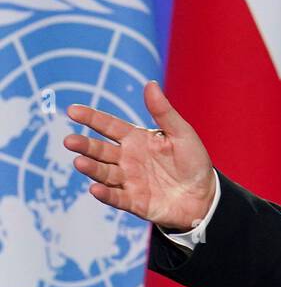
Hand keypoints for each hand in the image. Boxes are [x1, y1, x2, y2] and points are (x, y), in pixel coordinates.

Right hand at [64, 80, 215, 231]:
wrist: (205, 196)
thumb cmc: (193, 161)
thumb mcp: (181, 133)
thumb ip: (163, 112)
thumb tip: (150, 84)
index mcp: (136, 139)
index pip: (109, 126)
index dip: (91, 118)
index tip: (72, 111)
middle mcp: (127, 159)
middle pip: (101, 150)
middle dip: (84, 145)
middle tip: (69, 141)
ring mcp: (129, 181)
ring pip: (104, 173)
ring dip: (92, 168)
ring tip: (80, 162)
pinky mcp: (134, 202)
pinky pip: (117, 197)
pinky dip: (106, 194)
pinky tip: (95, 189)